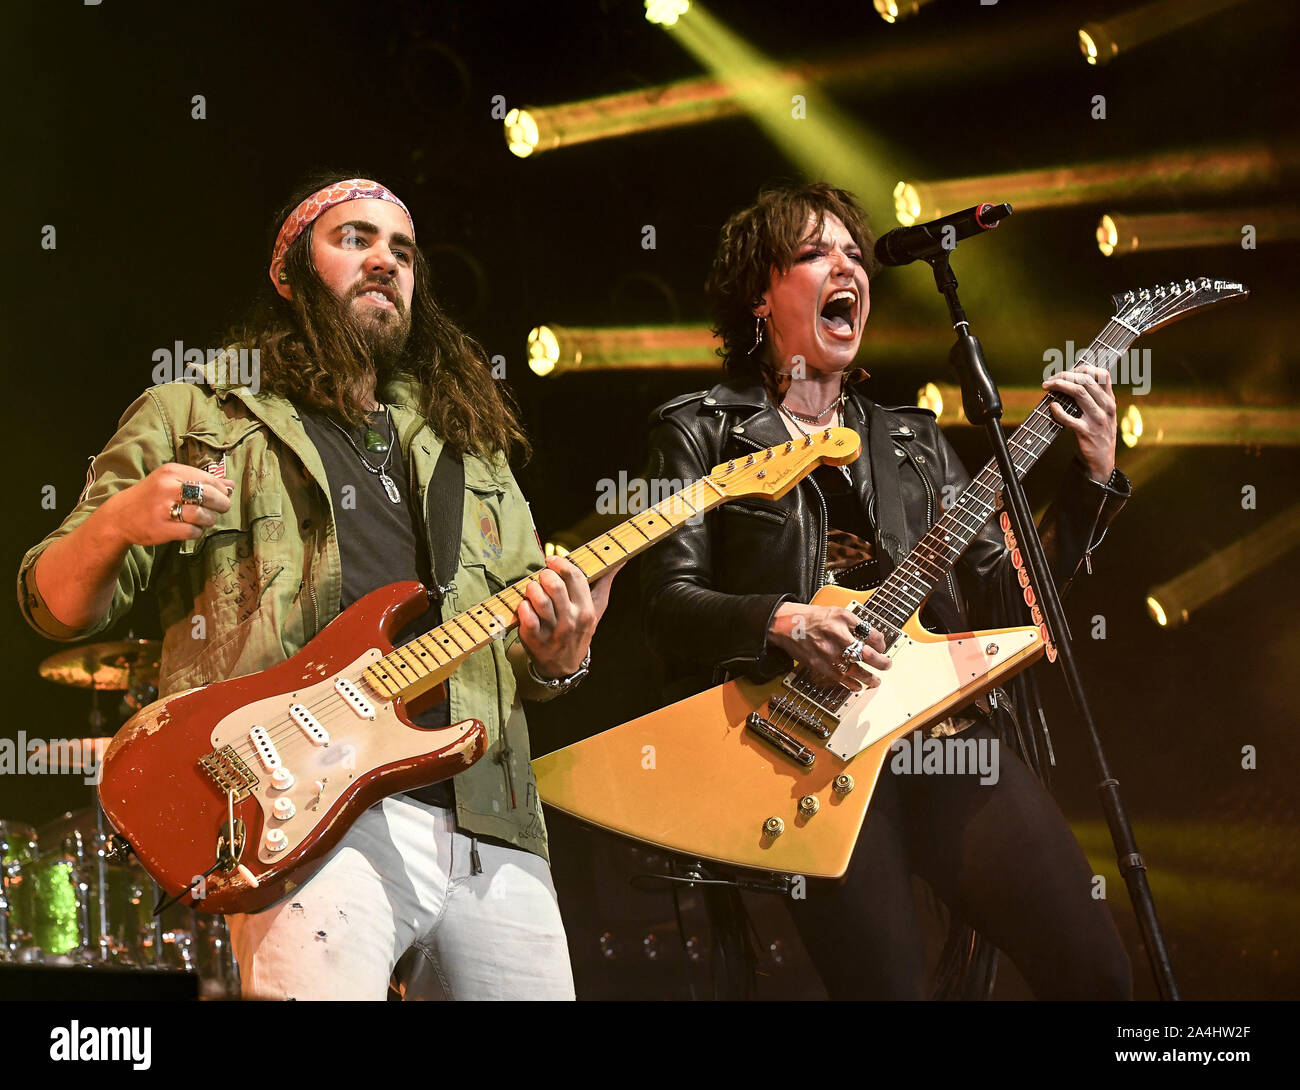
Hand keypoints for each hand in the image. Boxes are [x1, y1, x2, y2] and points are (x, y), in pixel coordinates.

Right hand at [100, 462, 233, 546]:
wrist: (120, 516)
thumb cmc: (153, 496)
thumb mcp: (172, 481)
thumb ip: (201, 481)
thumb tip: (231, 485)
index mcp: (171, 471)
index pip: (208, 479)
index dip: (222, 489)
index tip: (224, 495)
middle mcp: (166, 487)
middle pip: (209, 495)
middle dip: (221, 504)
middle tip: (222, 508)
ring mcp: (162, 508)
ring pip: (202, 515)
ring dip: (210, 519)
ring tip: (206, 519)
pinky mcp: (161, 528)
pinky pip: (192, 531)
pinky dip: (197, 531)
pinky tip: (192, 528)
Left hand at [517, 556, 625, 677]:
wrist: (564, 666)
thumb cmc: (580, 630)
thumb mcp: (596, 609)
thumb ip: (605, 583)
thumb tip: (620, 561)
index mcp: (586, 610)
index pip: (575, 576)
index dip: (560, 563)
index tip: (552, 560)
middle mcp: (571, 621)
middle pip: (555, 585)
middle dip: (545, 575)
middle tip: (542, 577)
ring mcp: (552, 631)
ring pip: (539, 599)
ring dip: (532, 588)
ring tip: (533, 589)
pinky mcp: (535, 639)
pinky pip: (526, 615)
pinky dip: (523, 606)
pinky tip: (526, 606)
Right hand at [767, 602, 890, 690]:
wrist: (786, 625)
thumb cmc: (812, 618)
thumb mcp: (837, 612)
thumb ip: (856, 623)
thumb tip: (872, 637)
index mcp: (843, 622)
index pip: (871, 635)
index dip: (881, 643)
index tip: (882, 647)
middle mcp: (836, 638)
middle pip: (866, 654)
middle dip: (881, 663)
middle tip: (886, 665)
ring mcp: (827, 653)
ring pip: (854, 670)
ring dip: (868, 678)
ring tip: (875, 681)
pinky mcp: (818, 664)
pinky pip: (838, 678)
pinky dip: (849, 684)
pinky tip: (856, 686)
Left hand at [1043, 364, 1116, 481]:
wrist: (1102, 461)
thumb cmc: (1097, 434)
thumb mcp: (1102, 414)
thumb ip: (1093, 398)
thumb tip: (1070, 380)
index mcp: (1110, 400)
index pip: (1102, 374)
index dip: (1083, 367)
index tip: (1068, 371)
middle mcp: (1107, 407)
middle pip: (1086, 380)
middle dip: (1065, 375)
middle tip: (1050, 379)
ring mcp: (1097, 420)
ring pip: (1079, 393)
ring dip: (1059, 385)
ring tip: (1047, 386)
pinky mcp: (1086, 433)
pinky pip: (1069, 418)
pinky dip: (1058, 411)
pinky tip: (1052, 407)